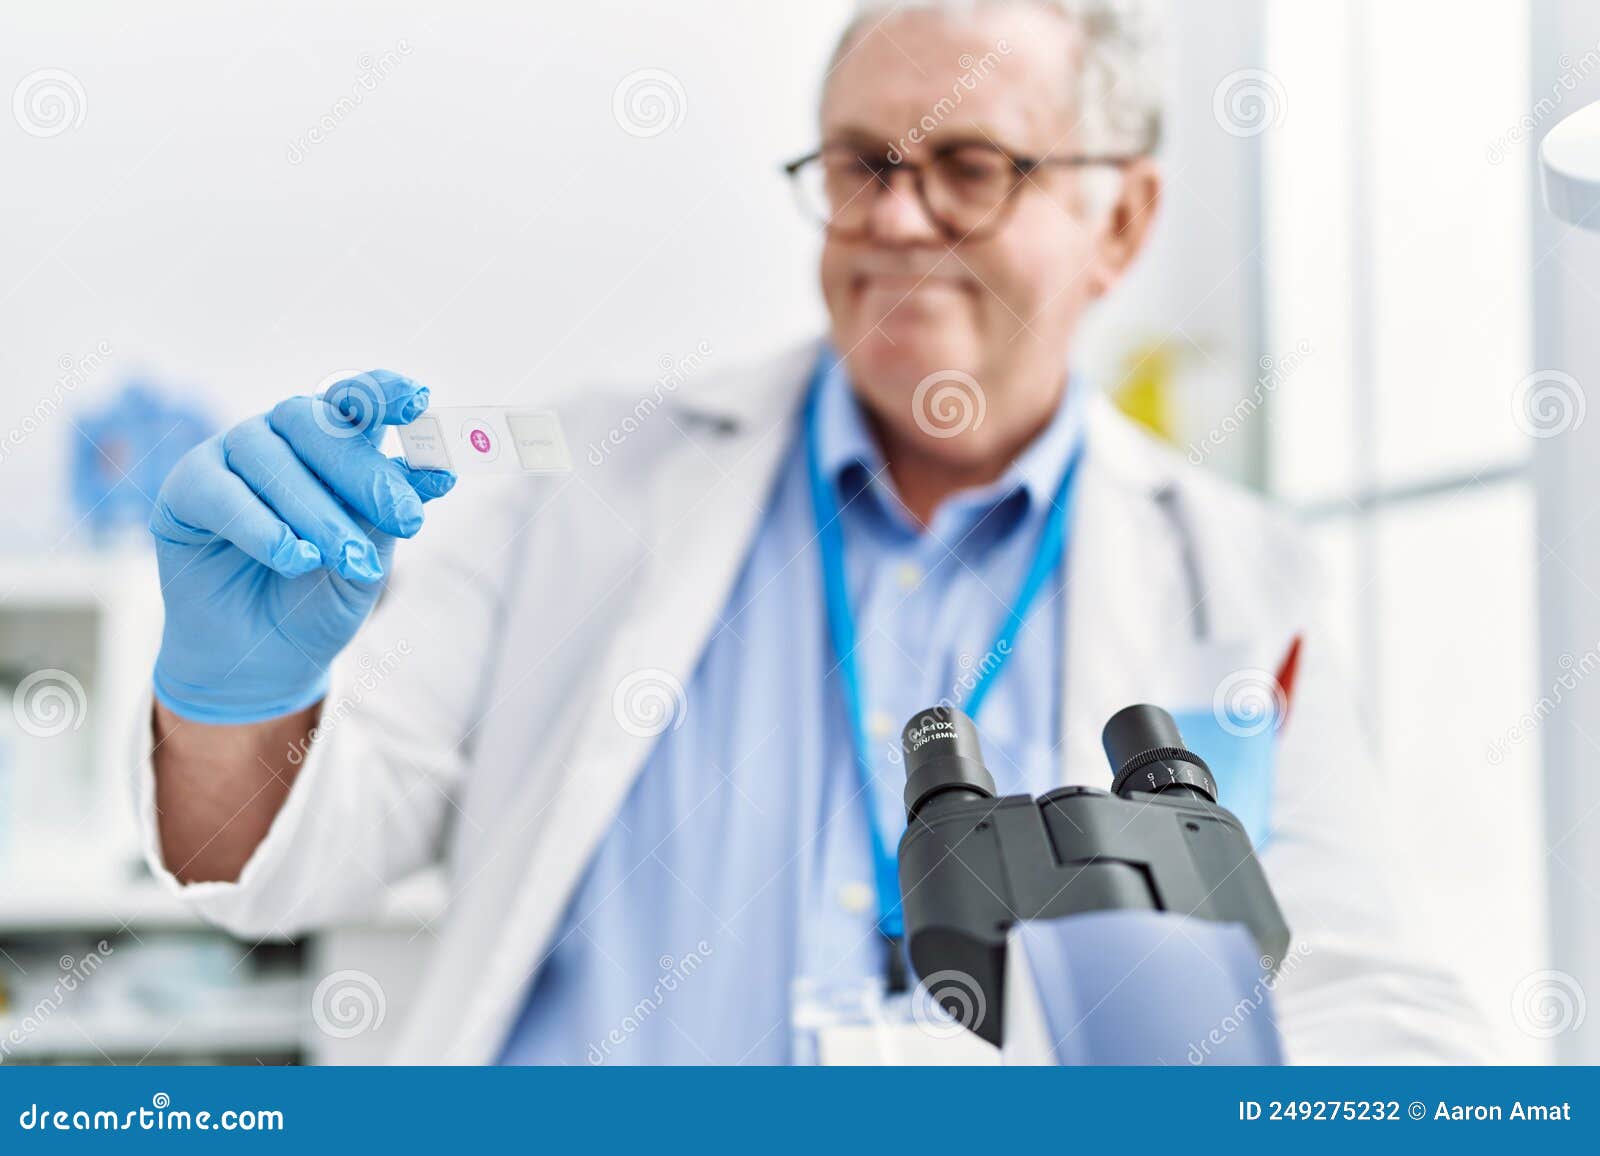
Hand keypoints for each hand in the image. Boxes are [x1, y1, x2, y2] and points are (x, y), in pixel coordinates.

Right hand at [150, 370, 454, 723]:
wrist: (262, 660)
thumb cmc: (318, 601)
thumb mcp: (367, 561)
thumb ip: (387, 515)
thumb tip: (437, 474)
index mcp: (329, 444)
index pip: (354, 402)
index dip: (383, 393)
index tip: (419, 398)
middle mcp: (279, 439)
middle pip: (316, 424)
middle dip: (364, 472)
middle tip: (405, 520)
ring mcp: (229, 459)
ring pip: (271, 460)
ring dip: (318, 512)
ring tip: (349, 560)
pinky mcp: (184, 491)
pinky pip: (221, 494)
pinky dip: (262, 527)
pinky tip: (294, 559)